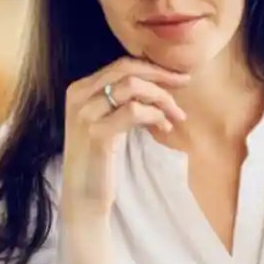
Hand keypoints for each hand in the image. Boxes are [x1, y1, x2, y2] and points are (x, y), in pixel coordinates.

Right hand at [60, 57, 188, 225]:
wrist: (83, 197)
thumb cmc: (100, 161)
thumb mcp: (106, 123)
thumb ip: (121, 101)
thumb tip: (157, 85)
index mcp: (79, 90)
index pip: (121, 65)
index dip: (152, 68)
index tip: (176, 77)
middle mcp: (79, 97)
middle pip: (127, 69)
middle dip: (160, 76)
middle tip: (184, 84)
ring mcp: (86, 114)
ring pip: (134, 87)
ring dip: (161, 98)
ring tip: (175, 115)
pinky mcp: (98, 134)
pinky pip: (136, 112)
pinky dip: (156, 115)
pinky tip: (164, 127)